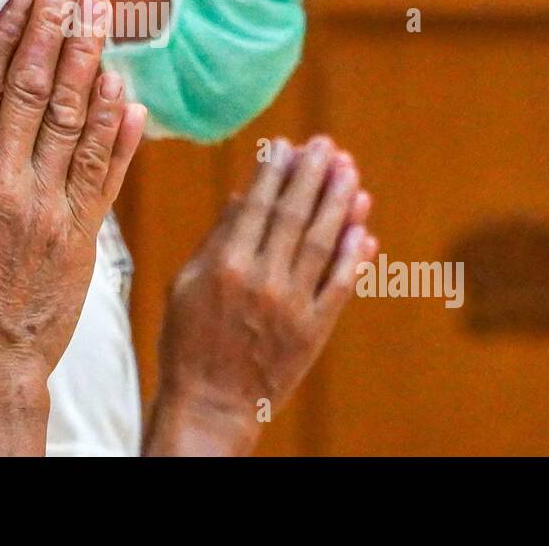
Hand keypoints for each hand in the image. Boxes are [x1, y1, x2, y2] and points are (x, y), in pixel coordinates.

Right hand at [0, 0, 145, 454]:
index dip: (7, 32)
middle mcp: (7, 187)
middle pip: (38, 90)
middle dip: (56, 27)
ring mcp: (52, 211)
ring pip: (79, 120)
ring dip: (92, 61)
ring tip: (102, 12)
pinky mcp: (84, 236)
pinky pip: (108, 172)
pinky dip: (122, 130)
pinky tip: (129, 90)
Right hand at [146, 136, 377, 455]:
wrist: (210, 404)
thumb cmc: (188, 342)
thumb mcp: (186, 284)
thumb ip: (218, 238)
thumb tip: (246, 195)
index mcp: (224, 265)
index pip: (257, 206)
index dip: (275, 172)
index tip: (287, 145)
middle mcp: (260, 281)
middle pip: (293, 216)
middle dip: (311, 175)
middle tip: (326, 145)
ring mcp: (290, 306)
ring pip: (321, 243)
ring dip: (338, 204)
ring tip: (349, 172)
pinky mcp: (313, 331)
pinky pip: (339, 286)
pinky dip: (352, 256)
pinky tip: (362, 229)